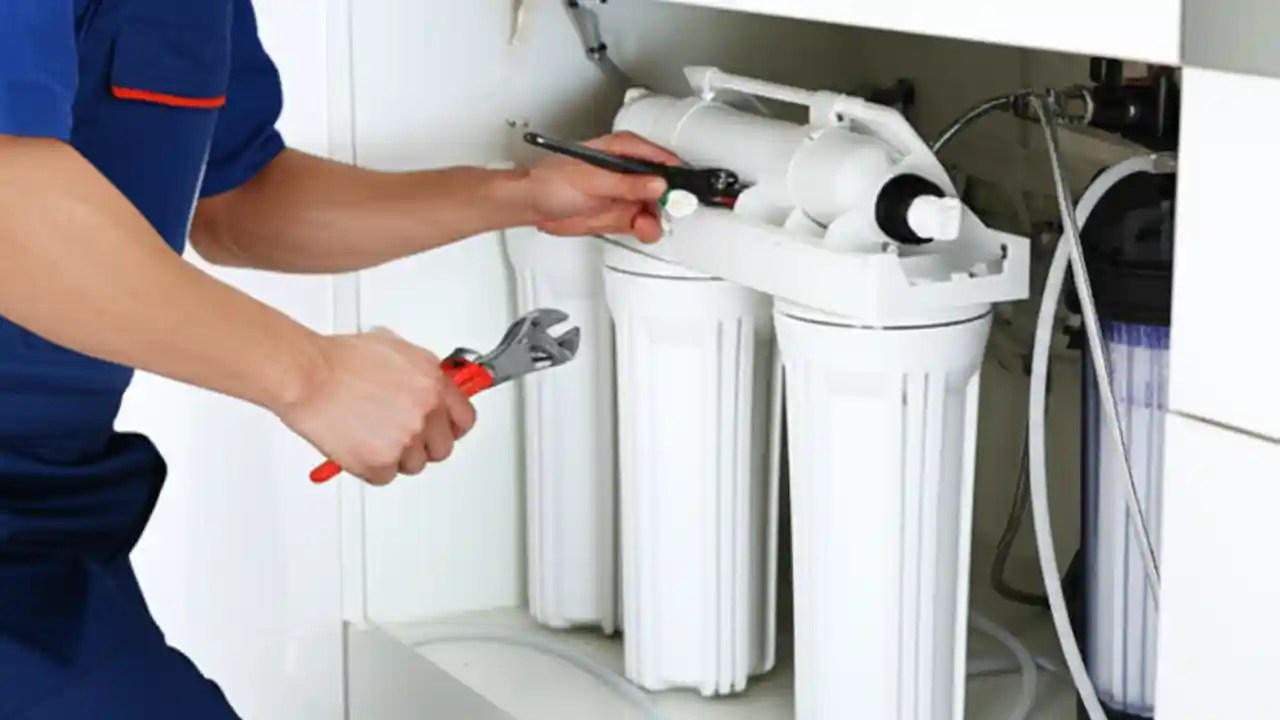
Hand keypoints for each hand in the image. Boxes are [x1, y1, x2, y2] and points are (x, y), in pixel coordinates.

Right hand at [277, 329, 476, 485]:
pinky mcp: (380, 462)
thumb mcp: (396, 351)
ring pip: (413, 465)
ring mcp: (405, 439)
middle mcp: (425, 412)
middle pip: (441, 448)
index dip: (452, 427)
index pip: (465, 419)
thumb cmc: (339, 360)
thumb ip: (421, 376)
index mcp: (433, 383)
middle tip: (399, 435)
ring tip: (370, 433)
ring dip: (396, 456)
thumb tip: (429, 390)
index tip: (444, 430)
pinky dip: (371, 468)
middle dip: (422, 444)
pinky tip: (357, 445)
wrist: (308, 376)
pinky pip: (385, 477)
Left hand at [525, 131, 681, 242]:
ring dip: (658, 219)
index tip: (686, 191)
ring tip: (647, 225)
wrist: (532, 205)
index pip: (661, 158)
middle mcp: (629, 171)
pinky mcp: (622, 214)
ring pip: (657, 207)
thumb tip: (658, 184)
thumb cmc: (551, 181)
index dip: (677, 174)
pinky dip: (648, 230)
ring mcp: (626, 193)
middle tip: (668, 213)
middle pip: (665, 185)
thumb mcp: (592, 181)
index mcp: (623, 150)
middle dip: (670, 201)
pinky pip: (645, 223)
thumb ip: (626, 184)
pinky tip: (642, 230)